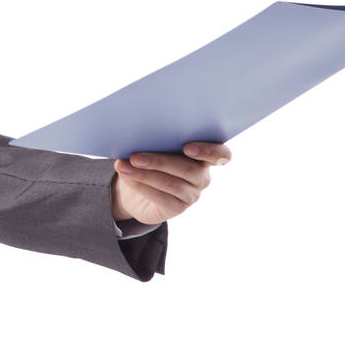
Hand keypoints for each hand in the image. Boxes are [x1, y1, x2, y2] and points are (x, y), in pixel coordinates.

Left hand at [112, 141, 230, 225]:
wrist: (136, 192)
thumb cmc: (149, 161)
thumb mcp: (154, 149)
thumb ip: (156, 142)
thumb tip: (137, 136)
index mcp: (203, 156)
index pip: (222, 155)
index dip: (209, 151)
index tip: (188, 147)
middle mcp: (202, 177)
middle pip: (188, 169)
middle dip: (159, 161)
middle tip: (135, 157)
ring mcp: (192, 194)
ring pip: (171, 183)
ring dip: (144, 174)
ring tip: (123, 167)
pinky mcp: (177, 208)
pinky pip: (161, 197)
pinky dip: (141, 186)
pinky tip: (127, 178)